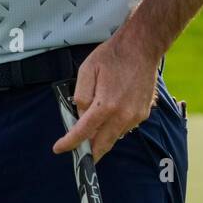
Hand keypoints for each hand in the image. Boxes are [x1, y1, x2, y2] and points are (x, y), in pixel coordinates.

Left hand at [52, 35, 160, 161]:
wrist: (142, 47)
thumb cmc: (113, 56)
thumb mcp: (87, 70)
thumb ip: (81, 95)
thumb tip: (80, 115)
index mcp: (106, 104)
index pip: (84, 132)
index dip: (70, 143)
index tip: (59, 148)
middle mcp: (122, 115)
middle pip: (102, 144)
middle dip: (89, 152)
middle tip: (80, 155)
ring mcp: (135, 116)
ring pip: (114, 137)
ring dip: (102, 138)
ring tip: (93, 132)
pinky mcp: (143, 114)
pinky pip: (125, 128)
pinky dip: (115, 127)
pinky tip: (110, 117)